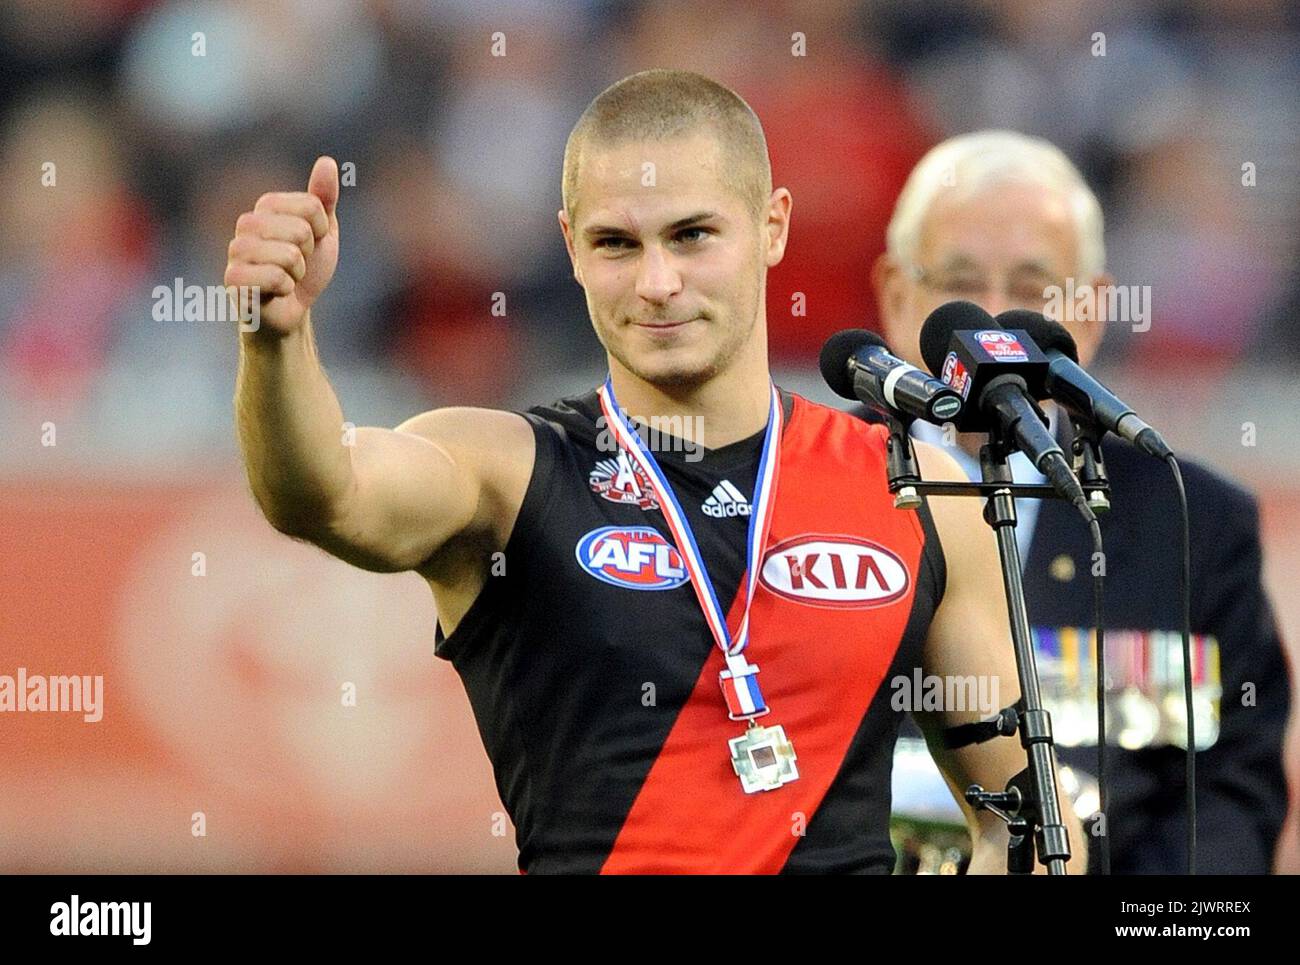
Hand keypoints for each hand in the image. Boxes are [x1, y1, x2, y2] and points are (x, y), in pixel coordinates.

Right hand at [225, 155, 339, 335]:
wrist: (292, 311)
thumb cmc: (305, 270)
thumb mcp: (323, 232)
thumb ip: (324, 198)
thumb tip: (328, 161)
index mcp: (266, 206)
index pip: (312, 206)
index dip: (321, 230)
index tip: (310, 244)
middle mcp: (246, 224)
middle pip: (302, 230)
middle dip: (308, 255)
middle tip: (295, 266)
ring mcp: (236, 251)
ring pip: (289, 255)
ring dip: (297, 274)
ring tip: (285, 280)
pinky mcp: (233, 279)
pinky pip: (276, 277)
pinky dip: (285, 290)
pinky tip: (275, 293)